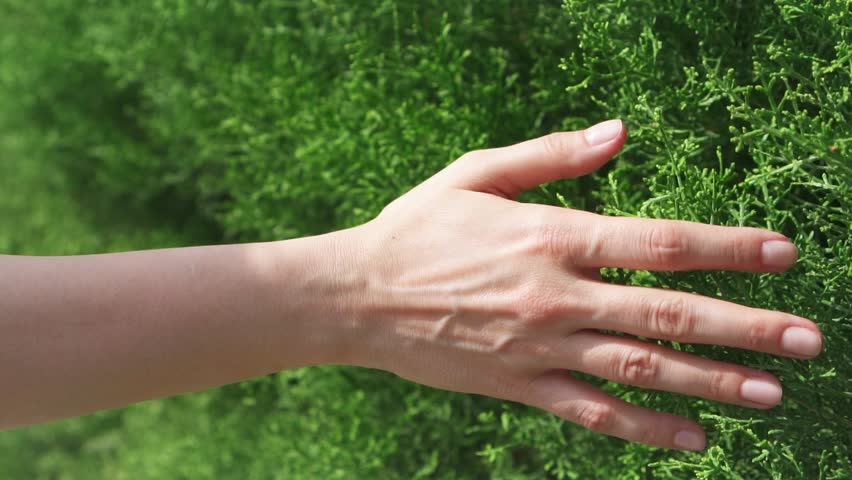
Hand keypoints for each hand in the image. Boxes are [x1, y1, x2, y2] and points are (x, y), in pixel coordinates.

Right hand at [342, 119, 822, 449]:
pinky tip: (694, 437)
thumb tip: (620, 132)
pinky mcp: (519, 386)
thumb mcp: (477, 174)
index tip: (784, 254)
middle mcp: (556, 295)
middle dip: (745, 325)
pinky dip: (645, 427)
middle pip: (668, 311)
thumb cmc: (418, 227)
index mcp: (551, 235)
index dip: (728, 247)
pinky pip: (593, 413)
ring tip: (775, 393)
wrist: (356, 295)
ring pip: (641, 367)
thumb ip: (551, 156)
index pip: (661, 242)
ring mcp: (539, 347)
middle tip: (808, 340)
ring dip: (712, 380)